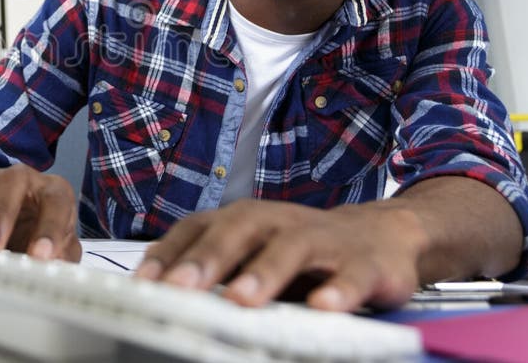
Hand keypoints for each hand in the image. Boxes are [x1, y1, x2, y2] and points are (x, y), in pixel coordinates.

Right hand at [0, 161, 80, 261]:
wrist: (11, 233)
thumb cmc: (39, 240)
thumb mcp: (57, 253)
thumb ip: (60, 262)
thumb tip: (58, 277)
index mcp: (53, 192)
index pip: (57, 201)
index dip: (50, 227)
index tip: (40, 256)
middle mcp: (22, 178)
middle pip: (13, 180)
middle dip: (0, 214)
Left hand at [134, 199, 426, 310]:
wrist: (383, 236)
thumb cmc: (302, 249)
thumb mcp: (252, 253)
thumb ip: (213, 270)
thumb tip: (158, 294)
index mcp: (245, 219)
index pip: (199, 228)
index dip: (170, 252)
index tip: (144, 282)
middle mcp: (278, 222)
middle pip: (239, 230)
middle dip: (208, 259)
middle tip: (182, 288)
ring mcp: (323, 239)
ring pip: (292, 248)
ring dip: (265, 272)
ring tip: (243, 301)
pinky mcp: (366, 263)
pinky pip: (352, 275)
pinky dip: (338, 290)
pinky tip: (323, 308)